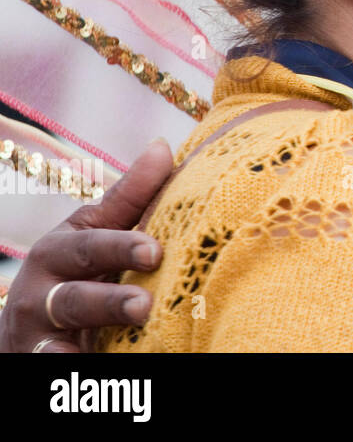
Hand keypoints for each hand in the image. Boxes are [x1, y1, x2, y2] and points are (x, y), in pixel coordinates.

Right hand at [0, 138, 171, 352]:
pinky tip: (86, 366)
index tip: (155, 250)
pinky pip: (52, 368)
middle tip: (146, 303)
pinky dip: (70, 367)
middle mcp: (40, 293)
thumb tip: (162, 146)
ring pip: (62, 339)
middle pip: (74, 297)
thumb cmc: (76, 270)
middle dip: (109, 299)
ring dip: (97, 334)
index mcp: (59, 252)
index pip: (91, 247)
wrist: (27, 331)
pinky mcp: (40, 364)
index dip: (120, 247)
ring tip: (136, 326)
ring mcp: (38, 335)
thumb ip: (129, 198)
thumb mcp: (94, 233)